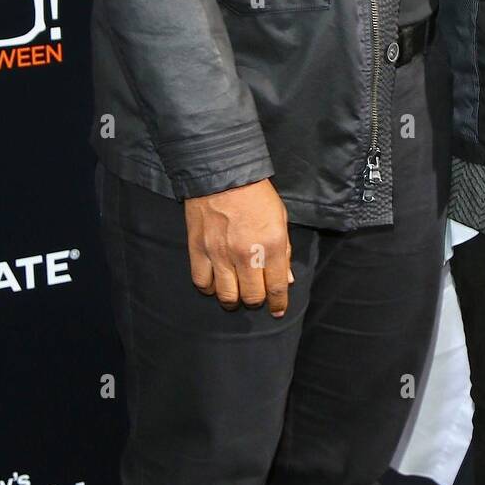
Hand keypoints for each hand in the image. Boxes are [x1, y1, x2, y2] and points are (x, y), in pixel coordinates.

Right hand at [184, 178, 293, 316]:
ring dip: (233, 300)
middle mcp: (246, 255)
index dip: (279, 303)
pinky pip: (202, 283)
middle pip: (251, 297)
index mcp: (271, 245)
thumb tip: (285, 279)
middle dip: (256, 301)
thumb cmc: (256, 194)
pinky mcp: (198, 250)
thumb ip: (284, 251)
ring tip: (236, 294)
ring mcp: (220, 254)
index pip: (277, 287)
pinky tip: (215, 284)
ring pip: (226, 296)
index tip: (277, 310)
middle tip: (256, 295)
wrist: (222, 173)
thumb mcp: (280, 218)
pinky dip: (209, 288)